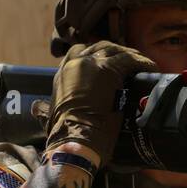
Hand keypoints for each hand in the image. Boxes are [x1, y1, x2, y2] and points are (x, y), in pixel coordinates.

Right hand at [45, 41, 155, 166]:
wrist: (75, 141)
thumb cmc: (64, 136)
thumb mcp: (48, 117)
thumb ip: (42, 110)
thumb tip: (35, 108)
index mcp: (62, 74)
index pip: (78, 53)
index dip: (95, 55)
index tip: (107, 61)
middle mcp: (75, 64)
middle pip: (99, 47)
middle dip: (115, 52)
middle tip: (129, 60)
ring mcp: (92, 64)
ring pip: (115, 50)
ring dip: (130, 55)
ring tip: (142, 63)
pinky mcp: (109, 70)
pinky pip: (131, 59)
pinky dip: (142, 62)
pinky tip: (151, 68)